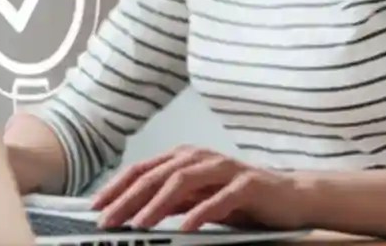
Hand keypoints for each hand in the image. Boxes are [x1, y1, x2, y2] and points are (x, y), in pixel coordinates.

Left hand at [91, 146, 310, 231]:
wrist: (289, 198)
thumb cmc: (241, 199)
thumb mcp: (198, 200)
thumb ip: (169, 201)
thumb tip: (132, 210)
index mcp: (186, 158)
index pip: (143, 169)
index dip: (117, 187)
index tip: (96, 207)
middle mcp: (202, 157)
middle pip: (158, 174)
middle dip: (129, 197)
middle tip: (108, 220)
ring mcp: (225, 168)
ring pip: (184, 180)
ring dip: (158, 203)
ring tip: (140, 223)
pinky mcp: (248, 184)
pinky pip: (220, 197)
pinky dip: (200, 211)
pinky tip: (185, 227)